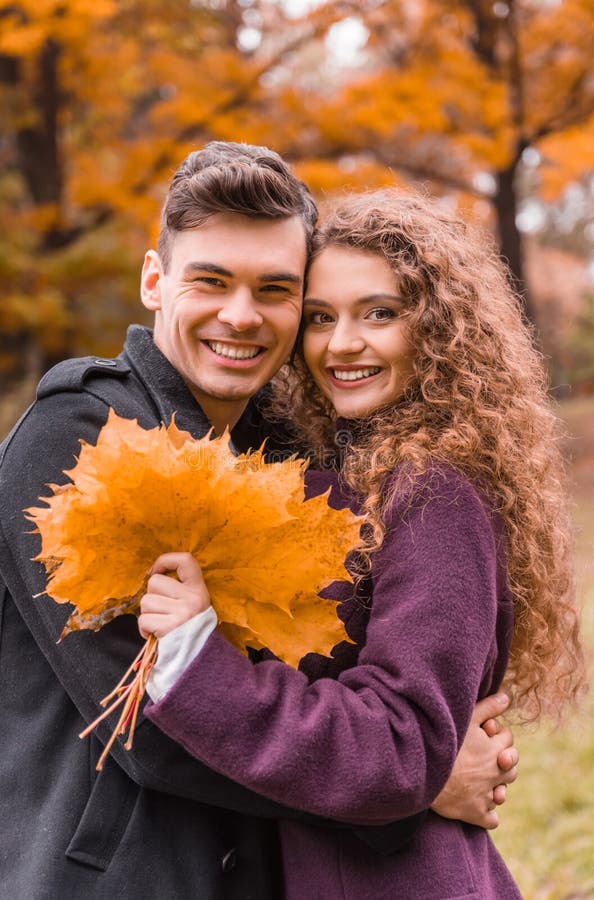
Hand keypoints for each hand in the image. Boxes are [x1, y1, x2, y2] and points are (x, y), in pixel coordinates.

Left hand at [138, 552, 210, 638]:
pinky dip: (144, 629)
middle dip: (152, 597)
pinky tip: (155, 634)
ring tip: (160, 623)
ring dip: (147, 615)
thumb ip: (179, 589)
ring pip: (146, 602)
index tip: (157, 571)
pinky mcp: (170, 628)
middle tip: (161, 611)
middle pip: (154, 582)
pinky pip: (144, 620)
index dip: (166, 561)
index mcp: (199, 589)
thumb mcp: (195, 604)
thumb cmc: (191, 629)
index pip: (185, 560)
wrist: (200, 656)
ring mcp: (182, 613)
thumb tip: (153, 575)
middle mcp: (192, 598)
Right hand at [431, 693, 518, 828]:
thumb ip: (489, 707)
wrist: (425, 771)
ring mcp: (488, 796)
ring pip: (502, 794)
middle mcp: (497, 774)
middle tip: (481, 758)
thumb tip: (508, 697)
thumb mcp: (467, 719)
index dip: (497, 735)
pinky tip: (475, 804)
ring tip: (478, 781)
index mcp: (498, 750)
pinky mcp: (477, 814)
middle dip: (501, 763)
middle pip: (511, 769)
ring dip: (495, 788)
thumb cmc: (447, 742)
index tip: (483, 733)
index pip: (508, 740)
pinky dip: (486, 814)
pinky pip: (491, 819)